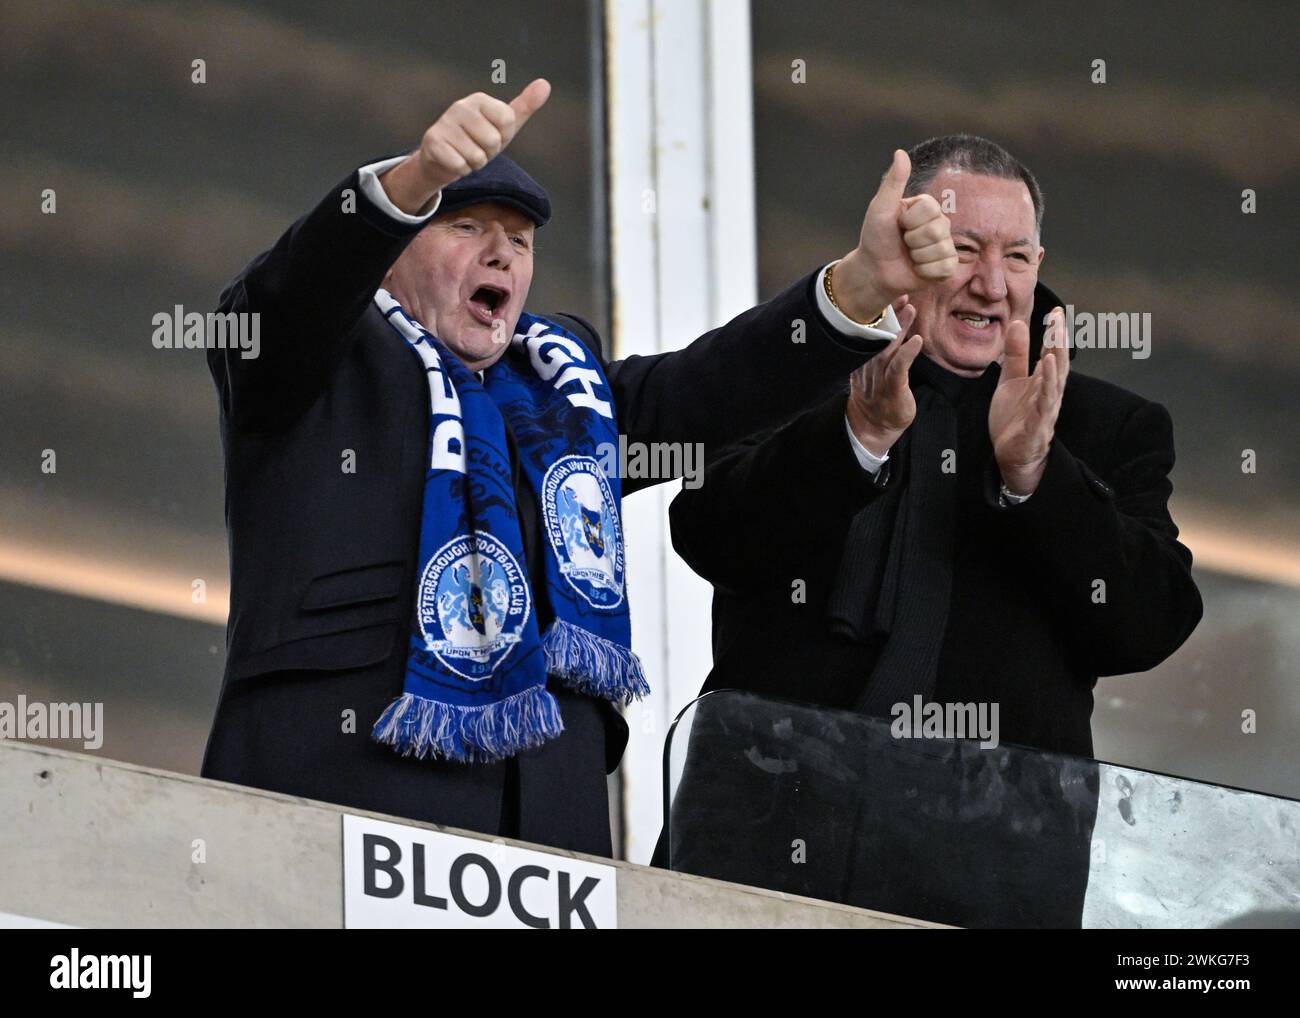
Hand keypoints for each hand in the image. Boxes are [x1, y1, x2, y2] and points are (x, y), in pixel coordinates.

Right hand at [380, 79, 551, 213]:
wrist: (444, 159)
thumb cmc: (478, 140)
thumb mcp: (504, 126)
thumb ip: (525, 106)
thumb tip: (545, 84)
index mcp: (480, 99)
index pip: (508, 121)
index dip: (503, 137)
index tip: (492, 135)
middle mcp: (461, 106)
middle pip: (493, 141)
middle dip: (488, 153)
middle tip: (476, 148)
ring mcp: (444, 122)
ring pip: (477, 156)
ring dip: (474, 163)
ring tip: (465, 155)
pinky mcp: (432, 141)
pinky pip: (460, 166)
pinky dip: (461, 170)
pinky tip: (453, 161)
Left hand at [831, 150, 956, 322]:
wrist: (873, 270)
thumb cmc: (875, 237)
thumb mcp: (880, 208)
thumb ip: (893, 182)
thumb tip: (900, 152)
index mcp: (927, 207)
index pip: (930, 208)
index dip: (909, 220)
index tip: (898, 224)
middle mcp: (940, 224)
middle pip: (937, 229)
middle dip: (913, 240)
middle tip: (903, 243)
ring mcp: (945, 246)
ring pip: (941, 250)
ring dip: (918, 257)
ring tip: (909, 256)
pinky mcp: (946, 268)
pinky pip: (945, 268)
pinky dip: (926, 272)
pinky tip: (917, 269)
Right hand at [847, 299, 921, 456]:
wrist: (873, 428)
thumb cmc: (878, 397)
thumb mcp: (875, 370)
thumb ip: (881, 348)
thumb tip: (891, 324)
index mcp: (864, 358)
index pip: (871, 330)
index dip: (880, 312)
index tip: (889, 291)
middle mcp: (869, 364)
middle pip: (878, 334)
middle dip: (889, 312)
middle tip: (899, 292)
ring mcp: (879, 376)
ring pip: (889, 347)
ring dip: (900, 327)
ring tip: (910, 308)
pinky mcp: (892, 389)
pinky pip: (899, 368)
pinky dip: (907, 354)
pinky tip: (916, 340)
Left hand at [989, 307, 1068, 494]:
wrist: (1011, 454)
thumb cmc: (1015, 418)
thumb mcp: (1010, 380)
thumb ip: (1015, 354)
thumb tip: (1017, 323)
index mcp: (1042, 381)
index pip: (1051, 353)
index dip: (1054, 333)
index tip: (1056, 311)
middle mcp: (1048, 393)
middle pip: (1056, 364)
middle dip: (1058, 341)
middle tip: (1059, 318)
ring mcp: (1044, 410)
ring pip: (1053, 384)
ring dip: (1055, 363)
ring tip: (1054, 342)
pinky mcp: (1036, 426)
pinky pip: (1043, 405)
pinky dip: (1046, 388)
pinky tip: (1046, 371)